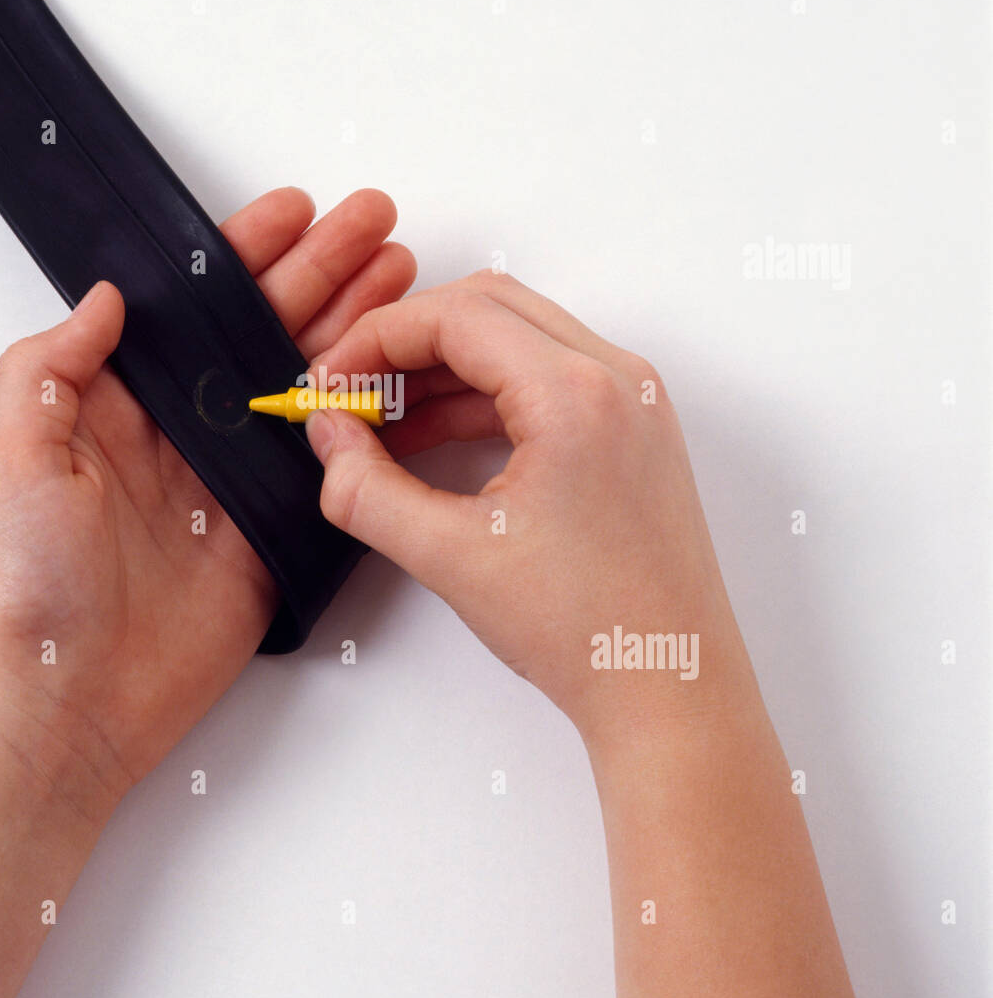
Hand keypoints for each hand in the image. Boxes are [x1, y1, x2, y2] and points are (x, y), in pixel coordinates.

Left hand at [0, 188, 414, 815]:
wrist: (68, 703)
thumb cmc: (27, 589)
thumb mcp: (12, 457)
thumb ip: (51, 366)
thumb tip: (104, 295)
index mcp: (120, 403)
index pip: (195, 305)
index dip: (246, 253)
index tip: (295, 211)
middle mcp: (182, 432)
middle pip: (265, 331)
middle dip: (324, 271)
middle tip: (376, 224)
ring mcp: (232, 479)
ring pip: (305, 383)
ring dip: (355, 326)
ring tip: (403, 277)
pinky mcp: (271, 530)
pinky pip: (326, 461)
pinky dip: (365, 417)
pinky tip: (398, 374)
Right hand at [303, 270, 755, 745]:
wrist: (669, 689)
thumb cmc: (589, 631)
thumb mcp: (450, 557)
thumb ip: (365, 490)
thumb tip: (327, 437)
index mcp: (577, 394)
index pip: (455, 317)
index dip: (374, 339)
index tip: (329, 381)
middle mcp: (617, 379)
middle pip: (487, 308)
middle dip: (406, 341)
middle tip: (349, 390)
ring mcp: (634, 401)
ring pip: (517, 338)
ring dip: (443, 368)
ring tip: (379, 422)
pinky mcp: (634, 429)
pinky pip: (546, 378)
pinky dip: (484, 394)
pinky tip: (433, 438)